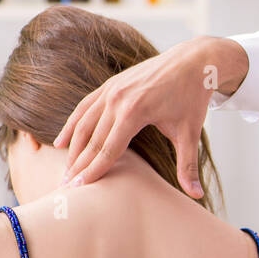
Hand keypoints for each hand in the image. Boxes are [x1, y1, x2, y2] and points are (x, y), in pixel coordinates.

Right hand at [53, 36, 245, 195]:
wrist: (194, 62)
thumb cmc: (192, 98)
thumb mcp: (190, 133)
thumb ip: (188, 166)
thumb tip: (196, 195)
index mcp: (135, 112)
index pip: (109, 149)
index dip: (93, 170)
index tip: (79, 188)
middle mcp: (118, 99)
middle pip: (92, 139)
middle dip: (78, 164)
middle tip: (66, 187)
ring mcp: (111, 89)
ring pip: (83, 123)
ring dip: (72, 147)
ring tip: (65, 170)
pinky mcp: (110, 84)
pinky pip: (85, 107)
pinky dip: (72, 124)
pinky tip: (62, 142)